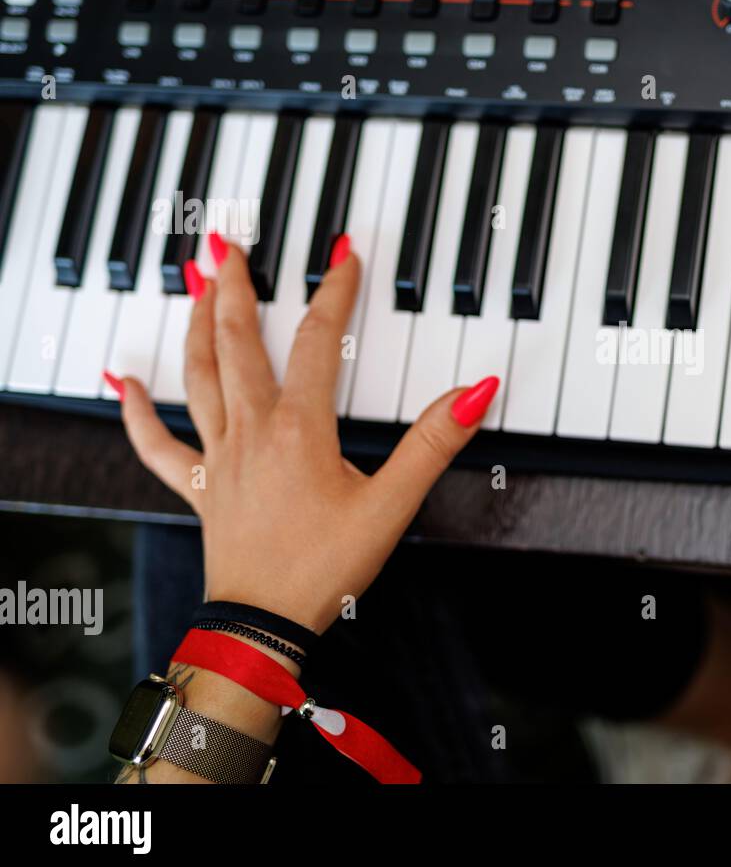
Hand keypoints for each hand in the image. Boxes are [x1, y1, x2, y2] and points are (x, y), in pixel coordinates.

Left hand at [107, 233, 498, 633]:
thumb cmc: (324, 567)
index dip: (334, 291)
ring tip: (198, 285)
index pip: (320, 341)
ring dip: (198, 325)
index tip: (343, 255)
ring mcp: (221, 456)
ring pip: (199, 376)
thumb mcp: (392, 504)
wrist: (264, 622)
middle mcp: (253, 430)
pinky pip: (159, 444)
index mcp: (300, 428)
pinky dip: (134, 410)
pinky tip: (121, 383)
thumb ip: (434, 443)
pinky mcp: (203, 486)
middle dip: (237, 286)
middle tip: (230, 244)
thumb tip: (473, 392)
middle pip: (240, 342)